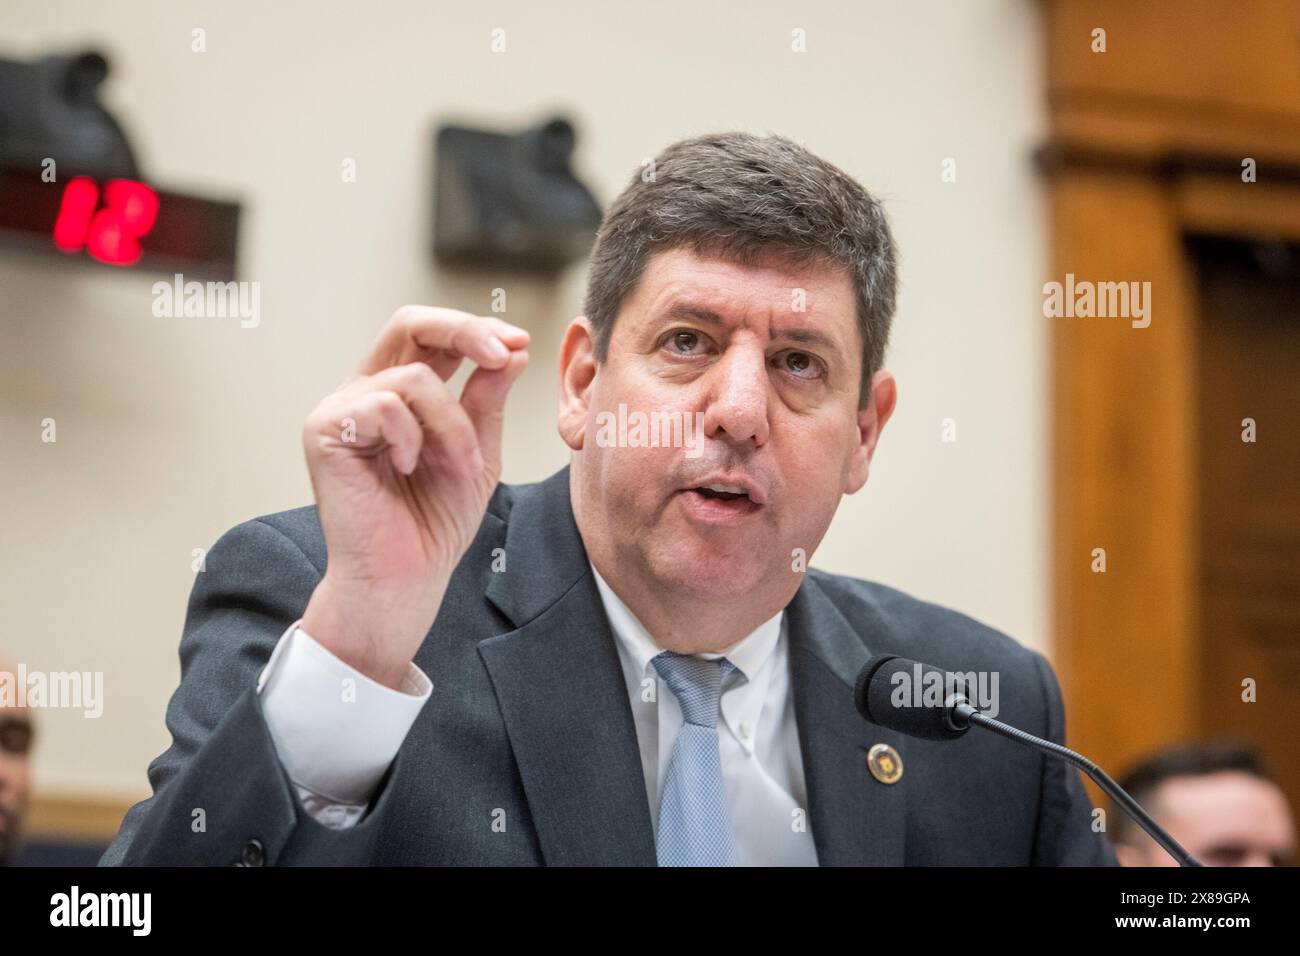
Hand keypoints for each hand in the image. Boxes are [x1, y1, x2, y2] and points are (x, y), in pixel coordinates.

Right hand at [299, 306, 528, 688]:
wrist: (406, 577)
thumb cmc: (433, 523)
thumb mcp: (477, 452)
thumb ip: (487, 400)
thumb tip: (511, 350)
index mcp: (400, 392)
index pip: (431, 336)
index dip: (475, 330)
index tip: (518, 344)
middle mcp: (366, 391)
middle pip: (409, 323)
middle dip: (464, 331)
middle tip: (502, 352)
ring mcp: (341, 408)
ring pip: (412, 377)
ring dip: (452, 424)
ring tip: (459, 468)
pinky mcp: (325, 431)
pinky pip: (384, 406)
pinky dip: (412, 438)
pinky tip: (407, 469)